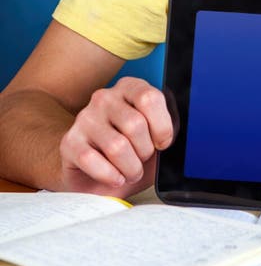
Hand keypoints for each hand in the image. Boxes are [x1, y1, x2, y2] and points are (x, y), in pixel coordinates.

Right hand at [59, 77, 173, 195]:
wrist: (93, 173)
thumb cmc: (129, 153)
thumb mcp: (153, 140)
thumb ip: (167, 133)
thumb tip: (185, 142)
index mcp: (129, 88)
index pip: (150, 98)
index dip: (162, 126)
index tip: (162, 143)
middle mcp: (105, 98)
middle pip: (135, 125)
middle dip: (145, 152)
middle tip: (141, 160)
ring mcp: (84, 118)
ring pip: (117, 147)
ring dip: (130, 168)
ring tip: (129, 171)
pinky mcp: (69, 142)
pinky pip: (94, 161)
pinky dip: (110, 176)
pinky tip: (115, 177)